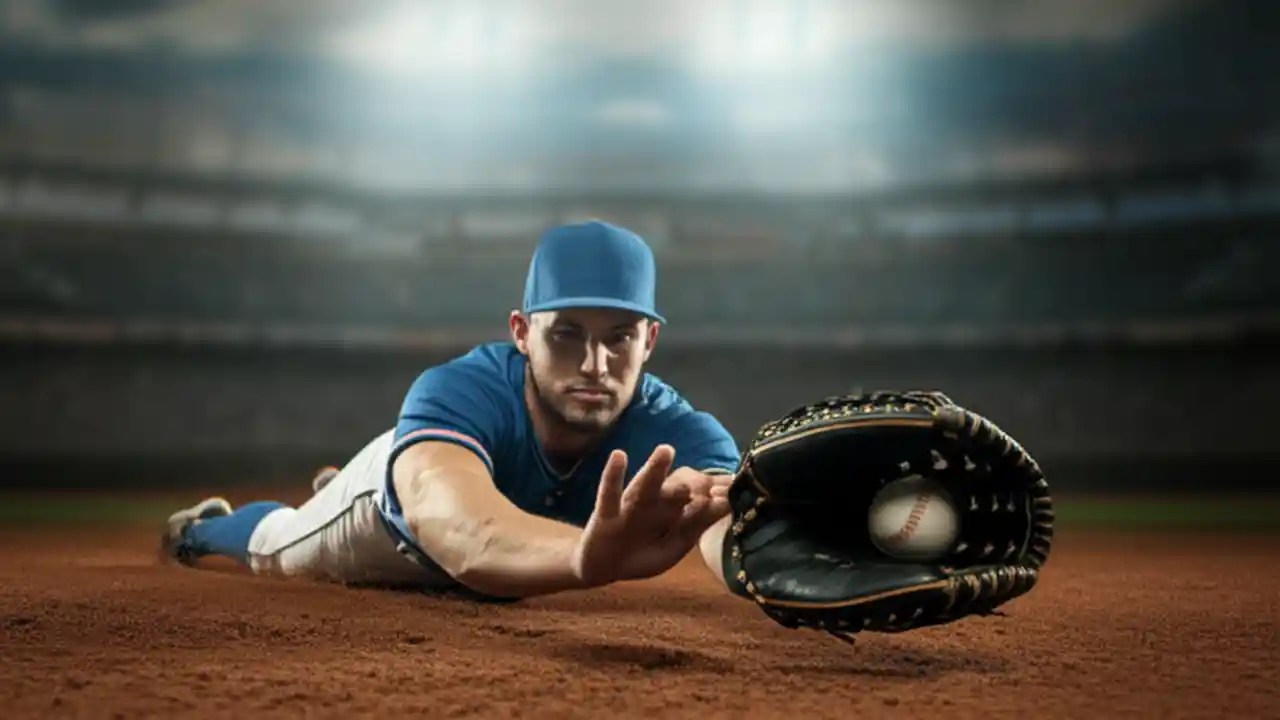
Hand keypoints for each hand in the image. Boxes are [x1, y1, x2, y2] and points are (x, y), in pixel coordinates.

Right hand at [572, 445, 731, 585]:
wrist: (604, 567)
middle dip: (691, 485)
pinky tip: (619, 456)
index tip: (734, 487)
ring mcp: (630, 506)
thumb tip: (725, 504)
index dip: (714, 494)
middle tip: (706, 485)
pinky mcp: (607, 512)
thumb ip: (696, 526)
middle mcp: (655, 503)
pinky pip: (609, 492)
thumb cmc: (643, 553)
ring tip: (665, 450)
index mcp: (674, 510)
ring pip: (644, 487)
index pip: (697, 498)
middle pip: (674, 490)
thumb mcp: (675, 545)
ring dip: (655, 469)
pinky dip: (613, 475)